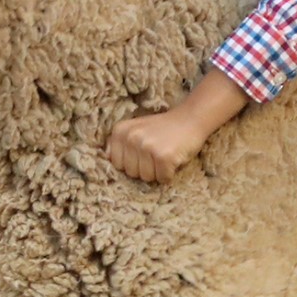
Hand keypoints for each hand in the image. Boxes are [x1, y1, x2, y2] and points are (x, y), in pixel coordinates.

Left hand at [104, 69, 252, 183]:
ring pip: (146, 178)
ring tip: (165, 154)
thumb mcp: (136, 130)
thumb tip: (104, 162)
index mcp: (120, 131)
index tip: (144, 153)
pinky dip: (170, 174)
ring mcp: (147, 146)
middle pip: (131, 174)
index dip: (132, 163)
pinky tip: (174, 158)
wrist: (191, 118)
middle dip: (145, 169)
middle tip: (157, 152)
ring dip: (158, 172)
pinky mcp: (163, 156)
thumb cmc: (163, 128)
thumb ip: (120, 146)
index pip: (116, 164)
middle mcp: (131, 137)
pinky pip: (163, 178)